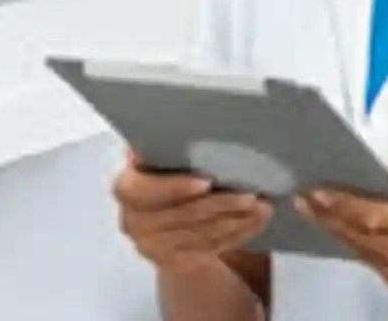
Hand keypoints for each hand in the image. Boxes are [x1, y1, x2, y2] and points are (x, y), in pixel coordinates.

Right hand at [112, 150, 273, 273]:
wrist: (165, 222)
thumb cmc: (167, 177)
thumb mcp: (160, 160)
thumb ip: (167, 149)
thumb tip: (192, 125)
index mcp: (126, 188)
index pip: (140, 190)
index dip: (172, 188)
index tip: (205, 182)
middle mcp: (133, 221)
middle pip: (179, 215)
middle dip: (218, 204)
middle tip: (250, 195)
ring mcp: (153, 246)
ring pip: (199, 234)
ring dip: (234, 220)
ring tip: (261, 206)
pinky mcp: (176, 262)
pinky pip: (210, 248)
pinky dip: (238, 233)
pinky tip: (255, 219)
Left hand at [295, 161, 387, 308]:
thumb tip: (385, 167)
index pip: (378, 215)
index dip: (344, 204)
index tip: (317, 192)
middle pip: (365, 238)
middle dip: (331, 217)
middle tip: (303, 200)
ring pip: (368, 256)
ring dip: (339, 234)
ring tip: (315, 214)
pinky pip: (380, 271)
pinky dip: (363, 251)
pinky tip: (345, 235)